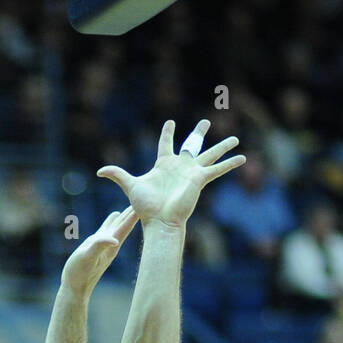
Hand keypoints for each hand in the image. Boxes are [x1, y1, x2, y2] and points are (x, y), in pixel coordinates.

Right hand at [60, 207, 138, 296]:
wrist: (74, 288)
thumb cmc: (79, 273)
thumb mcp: (88, 257)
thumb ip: (100, 246)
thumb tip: (115, 240)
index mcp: (111, 245)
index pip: (125, 226)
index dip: (134, 215)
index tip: (147, 203)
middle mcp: (111, 244)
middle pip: (125, 224)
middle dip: (133, 212)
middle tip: (145, 198)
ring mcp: (104, 245)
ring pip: (117, 226)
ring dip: (125, 216)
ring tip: (132, 205)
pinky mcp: (96, 246)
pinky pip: (107, 229)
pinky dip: (112, 220)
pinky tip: (114, 216)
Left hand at [96, 120, 244, 227]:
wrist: (160, 221)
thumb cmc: (146, 206)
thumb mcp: (130, 185)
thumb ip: (117, 174)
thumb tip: (99, 171)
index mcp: (163, 164)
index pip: (166, 143)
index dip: (167, 132)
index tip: (170, 123)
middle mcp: (180, 166)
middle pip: (192, 144)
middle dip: (199, 132)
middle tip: (206, 121)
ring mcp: (192, 172)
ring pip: (210, 154)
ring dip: (223, 146)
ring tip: (235, 137)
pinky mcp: (200, 179)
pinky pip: (218, 169)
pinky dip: (231, 164)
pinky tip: (243, 157)